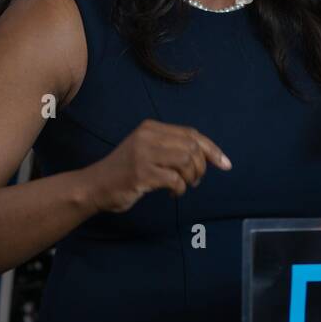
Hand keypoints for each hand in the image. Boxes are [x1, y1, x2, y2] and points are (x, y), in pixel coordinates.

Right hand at [86, 120, 231, 212]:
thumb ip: (171, 148)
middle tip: (195, 180)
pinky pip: (175, 180)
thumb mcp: (147, 151)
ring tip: (183, 186)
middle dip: (202, 167)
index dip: (212, 149)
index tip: (225, 164)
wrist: (95, 186)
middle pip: (192, 147)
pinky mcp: (142, 172)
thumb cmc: (125, 172)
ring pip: (187, 161)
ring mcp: (144, 153)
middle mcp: (148, 136)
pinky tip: (171, 193)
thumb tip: (206, 156)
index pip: (191, 134)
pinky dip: (179, 189)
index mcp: (151, 128)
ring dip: (191, 178)